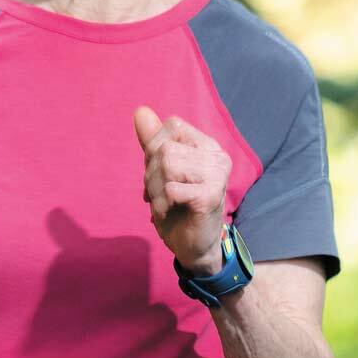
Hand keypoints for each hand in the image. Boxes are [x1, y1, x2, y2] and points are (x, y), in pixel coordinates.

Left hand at [133, 104, 229, 274]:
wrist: (194, 246)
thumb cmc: (178, 208)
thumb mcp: (161, 172)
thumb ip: (153, 142)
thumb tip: (140, 111)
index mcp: (208, 146)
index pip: (172, 125)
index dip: (154, 148)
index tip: (157, 174)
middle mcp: (217, 157)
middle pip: (166, 148)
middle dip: (151, 174)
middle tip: (158, 195)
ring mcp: (217, 176)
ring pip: (168, 164)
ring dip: (155, 189)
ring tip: (163, 203)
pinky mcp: (210, 196)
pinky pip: (172, 189)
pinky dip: (161, 203)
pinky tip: (168, 213)